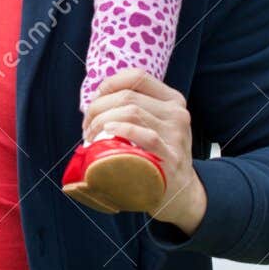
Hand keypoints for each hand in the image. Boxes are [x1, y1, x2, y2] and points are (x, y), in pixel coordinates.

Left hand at [82, 69, 206, 234]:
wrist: (182, 193)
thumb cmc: (158, 156)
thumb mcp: (156, 126)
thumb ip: (136, 109)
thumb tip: (97, 99)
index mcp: (172, 100)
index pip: (137, 76)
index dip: (109, 84)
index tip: (95, 101)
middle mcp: (177, 113)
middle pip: (127, 96)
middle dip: (97, 108)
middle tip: (87, 126)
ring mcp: (176, 135)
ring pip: (131, 112)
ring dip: (102, 121)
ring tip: (91, 136)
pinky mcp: (171, 157)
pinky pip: (145, 136)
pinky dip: (121, 131)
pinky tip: (107, 136)